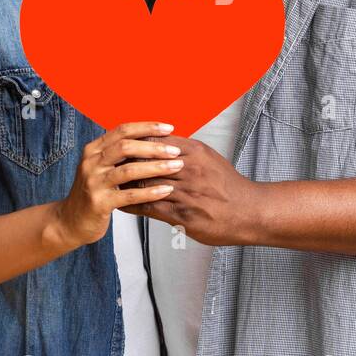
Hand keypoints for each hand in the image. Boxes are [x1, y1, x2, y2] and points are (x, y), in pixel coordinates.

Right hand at [50, 122, 182, 249]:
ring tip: (176, 166)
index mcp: (93, 150)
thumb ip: (119, 154)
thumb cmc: (93, 193)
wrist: (70, 221)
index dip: (147, 127)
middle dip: (154, 147)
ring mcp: (94, 183)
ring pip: (129, 170)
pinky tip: (166, 190)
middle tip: (175, 150)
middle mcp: (91, 163)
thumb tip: (152, 140)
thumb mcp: (101, 167)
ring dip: (156, 167)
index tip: (168, 128)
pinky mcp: (99, 203)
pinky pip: (129, 195)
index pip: (122, 130)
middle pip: (126, 147)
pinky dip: (150, 192)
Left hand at [119, 135, 261, 245]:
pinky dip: (132, 204)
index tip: (118, 146)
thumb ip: (185, 150)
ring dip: (125, 184)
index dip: (134, 144)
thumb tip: (163, 141)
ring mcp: (185, 192)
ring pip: (145, 184)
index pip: (155, 142)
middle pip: (146, 161)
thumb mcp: (208, 158)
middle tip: (106, 163)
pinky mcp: (182, 214)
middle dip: (124, 162)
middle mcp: (188, 169)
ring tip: (109, 183)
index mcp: (194, 152)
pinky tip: (121, 204)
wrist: (249, 212)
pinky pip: (149, 207)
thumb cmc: (227, 185)